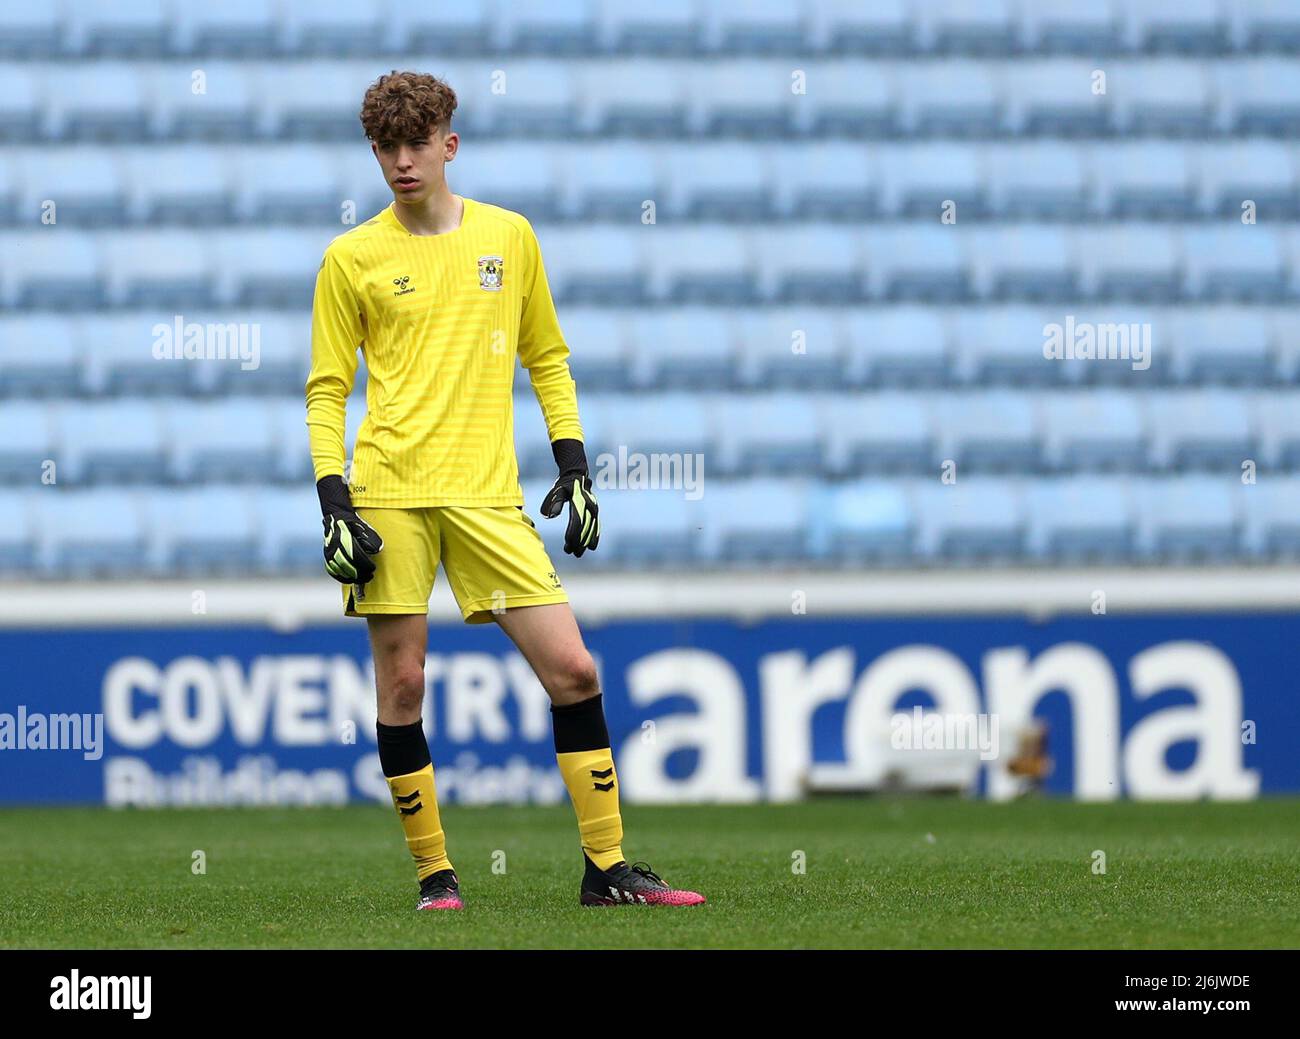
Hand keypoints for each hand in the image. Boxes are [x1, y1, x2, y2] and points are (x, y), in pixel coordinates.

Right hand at [317, 475, 382, 583]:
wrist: (335, 518)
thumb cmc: (352, 523)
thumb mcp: (363, 527)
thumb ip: (370, 538)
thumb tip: (377, 550)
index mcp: (344, 538)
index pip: (356, 556)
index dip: (365, 565)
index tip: (373, 568)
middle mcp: (334, 546)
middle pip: (348, 565)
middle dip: (360, 574)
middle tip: (370, 576)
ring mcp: (329, 552)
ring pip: (340, 570)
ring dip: (353, 578)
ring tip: (363, 579)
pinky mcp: (326, 557)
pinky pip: (332, 570)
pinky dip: (341, 577)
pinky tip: (350, 580)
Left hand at [539, 440, 599, 556]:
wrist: (577, 476)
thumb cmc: (564, 485)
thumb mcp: (557, 491)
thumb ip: (554, 503)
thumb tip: (550, 516)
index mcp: (579, 502)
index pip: (577, 522)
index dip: (573, 534)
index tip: (567, 545)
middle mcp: (590, 507)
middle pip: (585, 528)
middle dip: (578, 542)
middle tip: (570, 553)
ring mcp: (594, 510)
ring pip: (592, 529)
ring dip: (585, 542)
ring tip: (578, 553)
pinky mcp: (595, 512)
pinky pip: (597, 526)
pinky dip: (594, 536)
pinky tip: (591, 546)